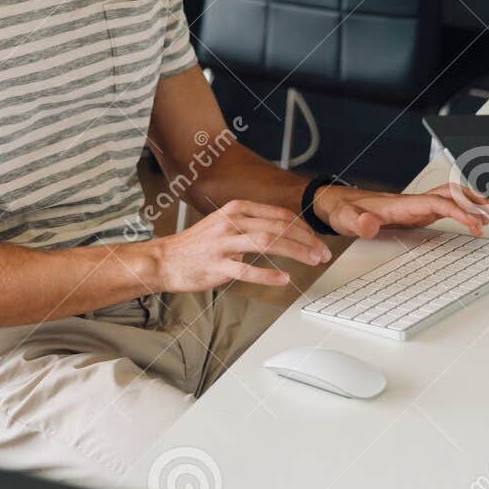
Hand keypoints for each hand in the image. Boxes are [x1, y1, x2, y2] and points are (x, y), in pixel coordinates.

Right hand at [154, 199, 332, 290]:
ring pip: (268, 243)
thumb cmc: (198, 244)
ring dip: (296, 252)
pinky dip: (268, 275)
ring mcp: (223, 243)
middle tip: (323, 253)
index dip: (304, 228)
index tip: (317, 241)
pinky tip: (284, 279)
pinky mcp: (216, 266)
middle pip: (278, 227)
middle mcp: (231, 222)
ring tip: (313, 261)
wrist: (166, 259)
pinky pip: (247, 271)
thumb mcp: (225, 223)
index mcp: (236, 209)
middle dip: (306, 241)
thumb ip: (252, 224)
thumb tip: (286, 231)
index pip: (279, 214)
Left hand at [314, 181, 488, 239]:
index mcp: (401, 204)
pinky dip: (460, 209)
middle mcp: (412, 202)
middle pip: (449, 194)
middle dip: (473, 201)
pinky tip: (469, 217)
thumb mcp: (346, 219)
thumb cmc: (343, 210)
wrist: (338, 204)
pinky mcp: (414, 213)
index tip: (474, 224)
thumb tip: (369, 224)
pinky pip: (443, 207)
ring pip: (449, 198)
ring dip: (470, 202)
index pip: (437, 203)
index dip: (458, 211)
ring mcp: (415, 206)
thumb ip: (358, 222)